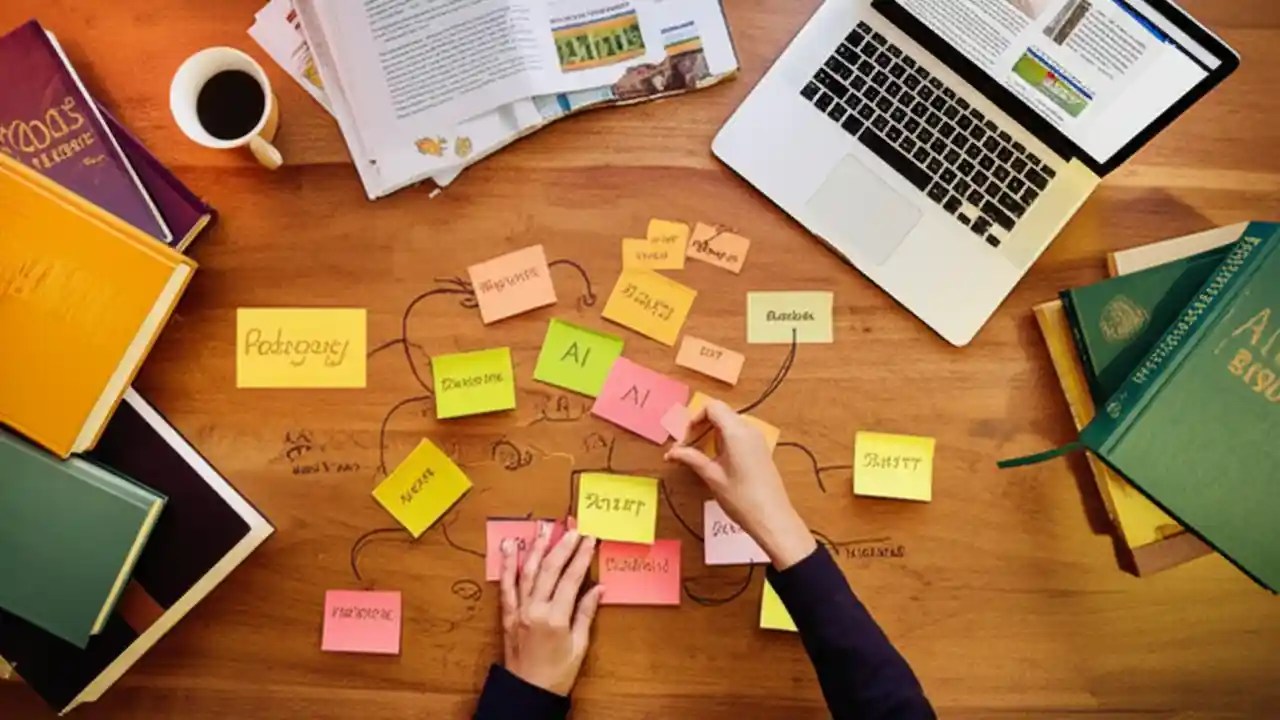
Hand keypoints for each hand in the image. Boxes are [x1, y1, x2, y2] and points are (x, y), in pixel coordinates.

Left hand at [499, 523, 603, 696]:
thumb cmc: (557, 674)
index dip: (582, 556)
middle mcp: (535, 610)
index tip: (589, 539)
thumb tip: (599, 589)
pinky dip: (507, 565)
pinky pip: (506, 585)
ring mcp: (519, 610)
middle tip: (573, 528)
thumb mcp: (579, 646)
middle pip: (550, 569)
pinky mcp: (508, 614)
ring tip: (543, 528)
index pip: (571, 578)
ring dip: (536, 547)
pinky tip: (509, 547)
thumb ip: (586, 614)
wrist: (527, 691)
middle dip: (562, 546)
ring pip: (527, 571)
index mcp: (555, 618)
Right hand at [665, 400, 815, 569]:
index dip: (694, 419)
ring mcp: (757, 439)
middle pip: (721, 414)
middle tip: (686, 448)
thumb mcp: (712, 477)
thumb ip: (691, 459)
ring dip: (711, 434)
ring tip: (698, 455)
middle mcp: (749, 430)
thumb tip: (671, 453)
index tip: (685, 440)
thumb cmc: (741, 498)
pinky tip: (716, 461)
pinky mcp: (760, 450)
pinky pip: (739, 435)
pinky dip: (723, 441)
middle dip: (701, 427)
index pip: (712, 407)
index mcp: (737, 432)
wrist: (772, 518)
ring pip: (729, 424)